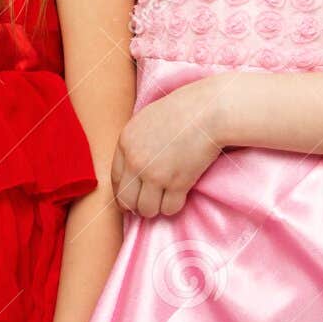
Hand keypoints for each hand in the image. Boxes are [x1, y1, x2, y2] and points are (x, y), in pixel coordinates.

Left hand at [112, 76, 225, 217]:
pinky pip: (169, 209)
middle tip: (149, 203)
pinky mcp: (176, 183)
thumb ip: (134, 144)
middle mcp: (135, 160)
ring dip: (156, 208)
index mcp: (125, 142)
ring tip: (165, 198)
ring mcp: (155, 174)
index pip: (115, 180)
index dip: (123, 193)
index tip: (131, 199)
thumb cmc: (181, 111)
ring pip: (147, 209)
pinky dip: (174, 206)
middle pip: (126, 200)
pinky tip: (180, 195)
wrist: (207, 112)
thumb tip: (132, 171)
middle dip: (137, 206)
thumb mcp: (146, 120)